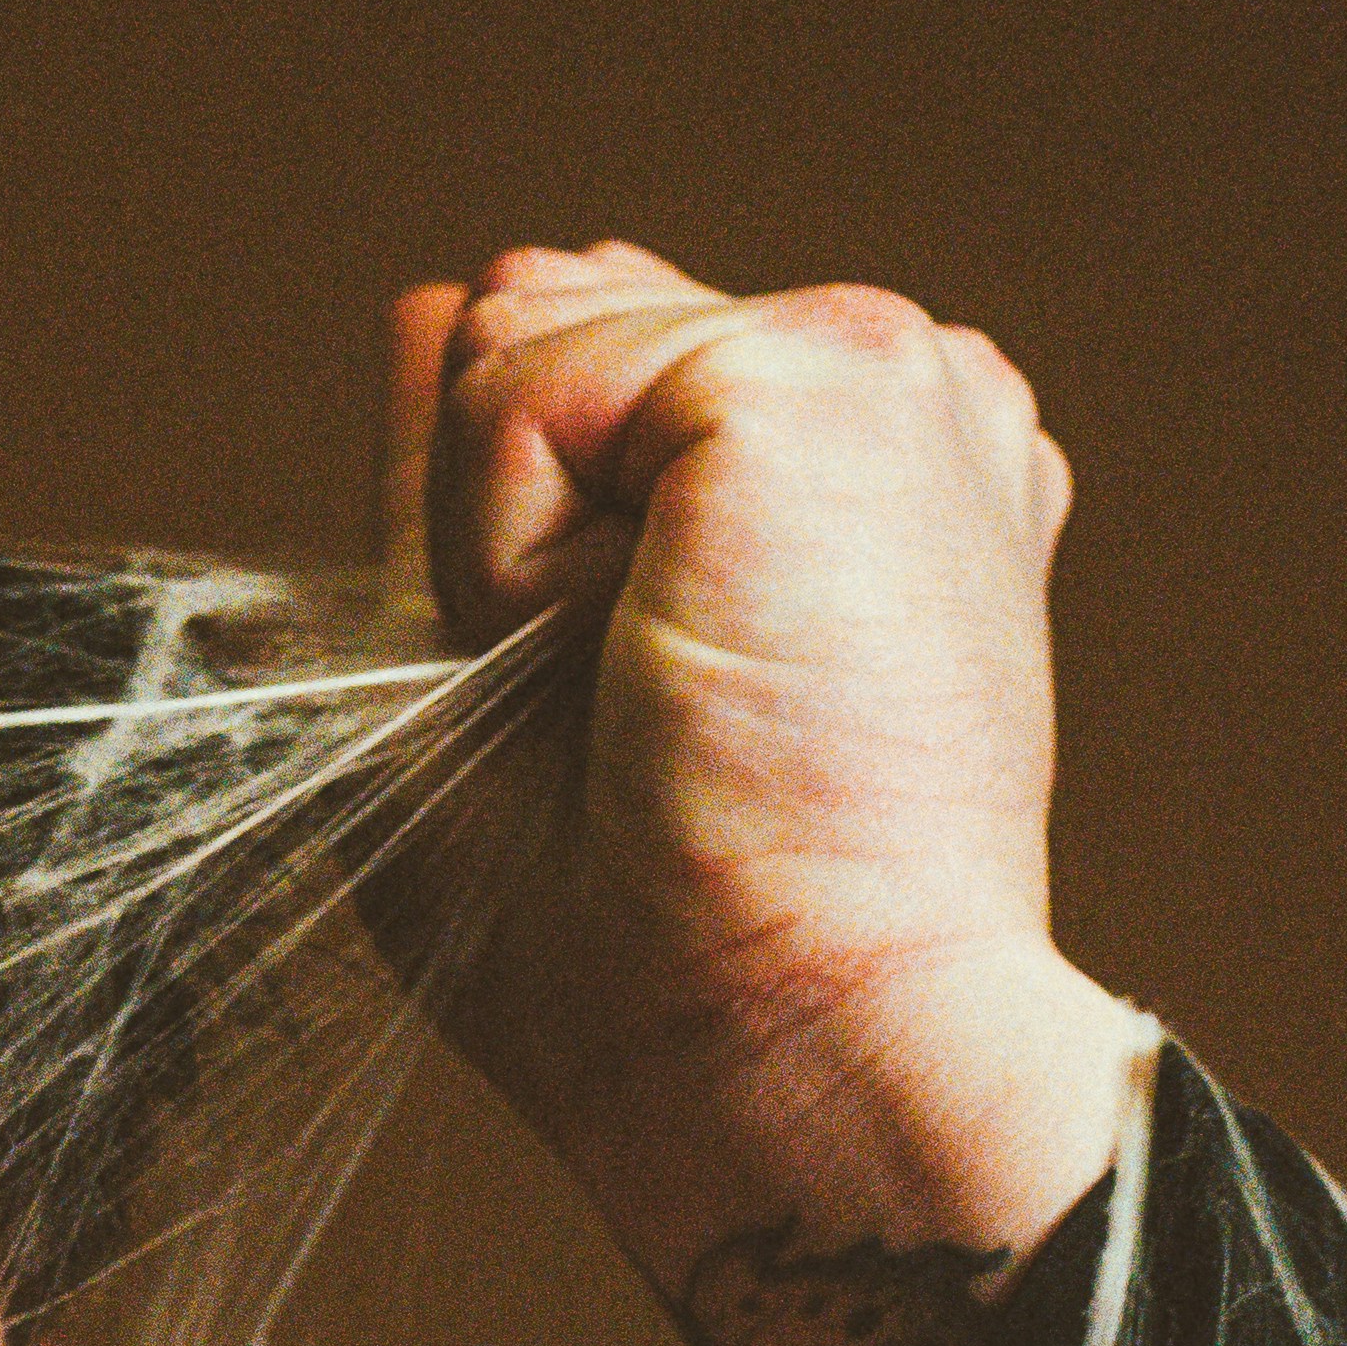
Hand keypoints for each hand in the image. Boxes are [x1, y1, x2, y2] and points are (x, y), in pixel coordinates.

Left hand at [384, 242, 1145, 1345]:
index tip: (626, 715)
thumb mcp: (500, 688)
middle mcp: (905, 407)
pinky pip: (522, 384)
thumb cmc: (655, 957)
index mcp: (867, 486)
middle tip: (641, 735)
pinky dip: (511, 551)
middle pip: (557, 348)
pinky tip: (640, 662)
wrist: (793, 1050)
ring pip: (531, 356)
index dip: (527, 535)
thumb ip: (468, 487)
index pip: (615, 379)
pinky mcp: (826, 370)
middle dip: (515, 547)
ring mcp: (890, 369)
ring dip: (512, 565)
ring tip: (658, 714)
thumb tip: (442, 294)